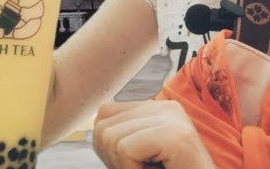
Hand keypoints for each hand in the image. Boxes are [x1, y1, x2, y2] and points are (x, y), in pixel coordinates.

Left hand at [92, 101, 212, 168]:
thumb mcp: (140, 154)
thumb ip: (120, 135)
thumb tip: (93, 124)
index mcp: (158, 108)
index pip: (105, 113)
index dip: (108, 146)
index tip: (133, 164)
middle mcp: (168, 107)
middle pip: (103, 124)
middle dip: (113, 158)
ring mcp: (174, 119)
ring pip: (110, 137)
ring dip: (123, 166)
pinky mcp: (176, 136)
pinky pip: (125, 149)